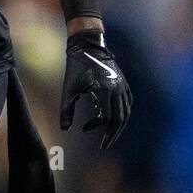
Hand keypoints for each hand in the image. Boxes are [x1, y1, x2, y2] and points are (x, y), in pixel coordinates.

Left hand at [60, 29, 131, 150]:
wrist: (87, 46)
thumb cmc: (75, 68)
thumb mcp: (68, 90)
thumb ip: (66, 110)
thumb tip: (65, 129)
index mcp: (104, 91)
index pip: (106, 119)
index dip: (98, 129)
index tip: (88, 133)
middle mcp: (117, 89)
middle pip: (120, 119)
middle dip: (112, 135)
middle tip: (104, 145)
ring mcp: (122, 86)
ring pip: (126, 112)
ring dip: (118, 126)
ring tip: (109, 135)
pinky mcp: (123, 83)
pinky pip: (127, 103)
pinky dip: (122, 113)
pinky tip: (113, 119)